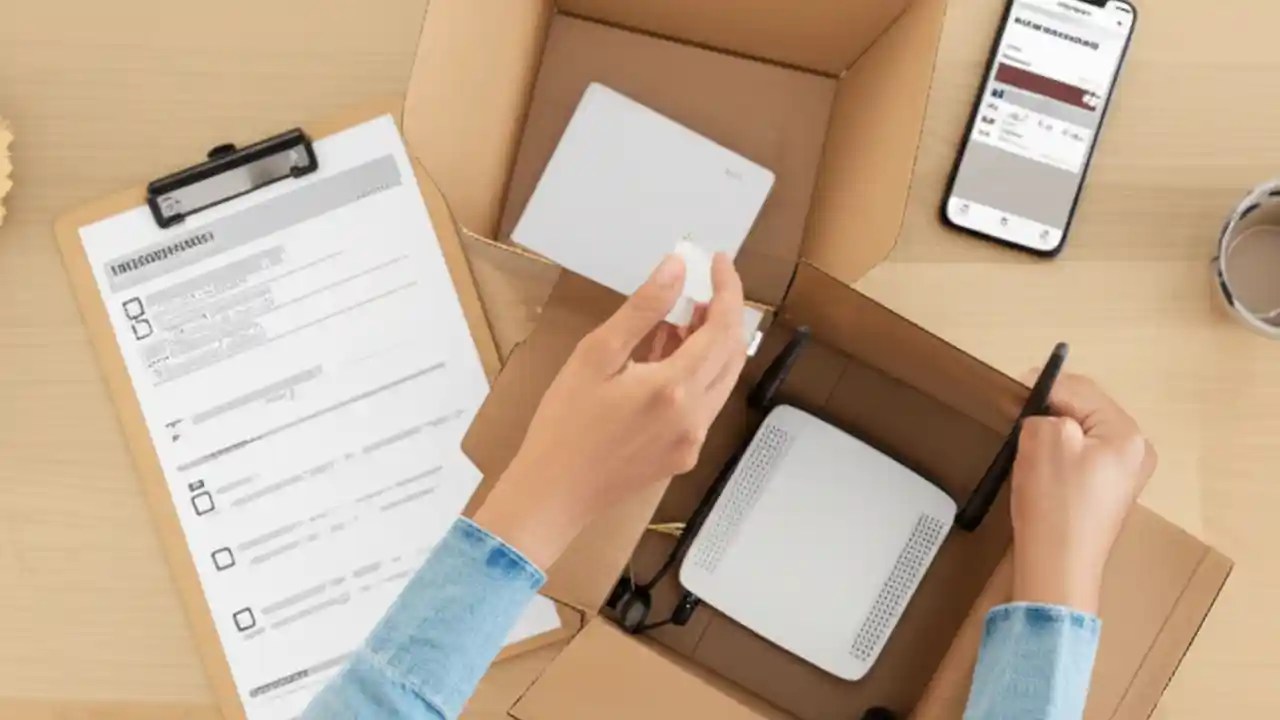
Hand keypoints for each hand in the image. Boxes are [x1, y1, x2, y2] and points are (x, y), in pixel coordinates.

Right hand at [474, 253, 747, 568]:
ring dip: (711, 345)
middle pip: (732, 354)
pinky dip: (696, 374)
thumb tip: (676, 268)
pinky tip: (663, 362)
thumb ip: (642, 309)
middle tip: (699, 291)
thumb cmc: (565, 423)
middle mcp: (695, 417)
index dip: (728, 289)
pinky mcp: (683, 455)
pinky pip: (704, 405)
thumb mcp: (596, 355)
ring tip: (678, 322)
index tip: (718, 262)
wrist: (554, 493)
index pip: (724, 327)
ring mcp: (693, 440)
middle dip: (724, 316)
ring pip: (722, 380)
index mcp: (675, 388)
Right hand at [1010, 374, 1156, 613]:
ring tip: (1026, 450)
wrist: (1058, 569)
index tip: (1010, 392)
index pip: (1081, 390)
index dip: (1044, 386)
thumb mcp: (1044, 439)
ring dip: (1051, 436)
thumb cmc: (1054, 503)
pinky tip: (1040, 474)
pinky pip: (1080, 460)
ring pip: (1080, 436)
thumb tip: (1044, 410)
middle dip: (1049, 412)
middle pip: (1084, 411)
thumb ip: (1044, 410)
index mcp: (1127, 434)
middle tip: (1016, 423)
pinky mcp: (1106, 495)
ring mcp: (1124, 476)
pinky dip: (1057, 458)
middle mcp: (1136, 452)